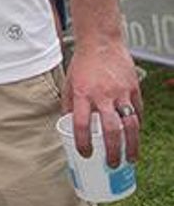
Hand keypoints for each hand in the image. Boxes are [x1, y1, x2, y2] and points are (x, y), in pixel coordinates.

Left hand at [62, 38, 142, 165]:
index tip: (86, 154)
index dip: (83, 143)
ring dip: (131, 145)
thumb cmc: (83, 62)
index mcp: (83, 94)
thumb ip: (69, 104)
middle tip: (113, 164)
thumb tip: (68, 124)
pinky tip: (135, 136)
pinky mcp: (133, 89)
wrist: (101, 41)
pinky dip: (137, 126)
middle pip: (110, 130)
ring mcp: (120, 92)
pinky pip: (138, 112)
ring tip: (130, 159)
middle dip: (112, 152)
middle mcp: (102, 95)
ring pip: (130, 125)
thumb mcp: (69, 82)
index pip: (82, 125)